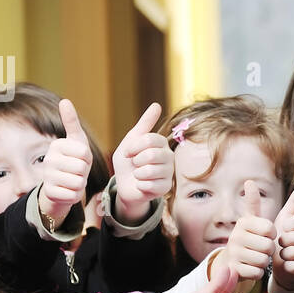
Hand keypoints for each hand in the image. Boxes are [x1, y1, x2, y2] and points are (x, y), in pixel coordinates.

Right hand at [39, 99, 92, 225]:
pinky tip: (67, 190)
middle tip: (76, 171)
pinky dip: (75, 195)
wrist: (62, 185)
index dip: (87, 159)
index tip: (79, 158)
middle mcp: (48, 159)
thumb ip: (71, 122)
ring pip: (78, 182)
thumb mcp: (77, 141)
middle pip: (81, 168)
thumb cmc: (74, 160)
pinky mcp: (49, 193)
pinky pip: (73, 195)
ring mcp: (47, 177)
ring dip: (80, 184)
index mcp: (56, 145)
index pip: (84, 153)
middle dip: (84, 172)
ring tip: (72, 180)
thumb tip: (64, 101)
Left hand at [112, 102, 173, 224]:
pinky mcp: (166, 188)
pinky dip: (140, 185)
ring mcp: (169, 173)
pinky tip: (141, 184)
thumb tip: (157, 105)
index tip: (128, 152)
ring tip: (138, 175)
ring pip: (150, 170)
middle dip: (136, 161)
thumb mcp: (131, 140)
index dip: (134, 146)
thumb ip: (144, 124)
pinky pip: (150, 185)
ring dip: (137, 174)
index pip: (150, 139)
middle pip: (151, 154)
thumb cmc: (128, 162)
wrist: (124, 184)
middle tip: (135, 164)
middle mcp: (169, 156)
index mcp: (161, 143)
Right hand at [224, 180, 277, 281]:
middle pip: (268, 247)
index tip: (267, 234)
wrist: (233, 260)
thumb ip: (290, 203)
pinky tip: (252, 266)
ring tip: (257, 256)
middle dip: (269, 250)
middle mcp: (235, 235)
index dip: (273, 235)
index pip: (270, 229)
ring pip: (262, 261)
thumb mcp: (269, 220)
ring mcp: (233, 253)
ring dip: (264, 261)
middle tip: (262, 248)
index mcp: (244, 221)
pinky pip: (257, 273)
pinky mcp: (233, 269)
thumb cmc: (256, 237)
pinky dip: (258, 272)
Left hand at [272, 181, 293, 290]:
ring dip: (284, 253)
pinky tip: (290, 264)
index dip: (288, 225)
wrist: (282, 262)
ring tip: (288, 253)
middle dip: (284, 241)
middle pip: (293, 237)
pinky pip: (293, 266)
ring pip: (292, 252)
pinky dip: (286, 265)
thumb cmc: (284, 237)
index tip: (287, 228)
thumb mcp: (287, 216)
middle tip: (287, 242)